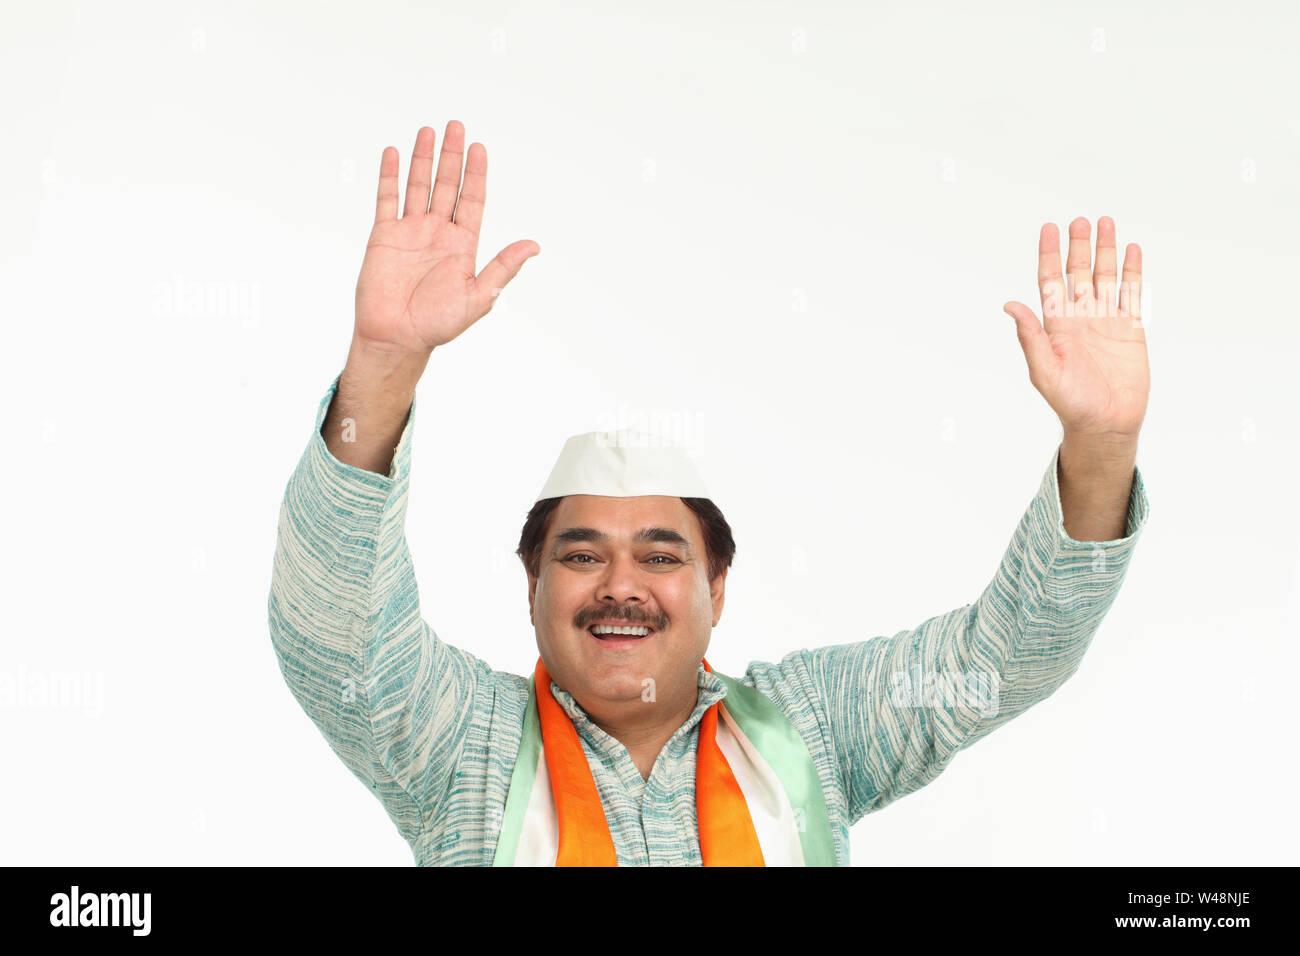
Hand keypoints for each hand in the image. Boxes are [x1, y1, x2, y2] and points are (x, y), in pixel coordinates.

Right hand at [353, 121, 539, 356]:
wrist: (397, 337)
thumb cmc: (438, 324)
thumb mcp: (479, 296)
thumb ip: (503, 267)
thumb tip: (534, 246)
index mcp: (463, 245)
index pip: (472, 200)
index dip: (476, 174)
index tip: (479, 148)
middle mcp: (438, 233)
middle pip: (447, 186)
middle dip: (452, 156)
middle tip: (456, 125)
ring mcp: (410, 231)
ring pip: (418, 186)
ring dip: (423, 159)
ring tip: (429, 131)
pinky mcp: (384, 235)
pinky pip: (387, 199)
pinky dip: (389, 176)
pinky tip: (393, 153)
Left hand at [1003, 217, 1148, 441]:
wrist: (1106, 423)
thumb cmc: (1071, 402)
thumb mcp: (1045, 371)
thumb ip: (1031, 338)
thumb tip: (1010, 305)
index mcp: (1056, 325)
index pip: (1050, 281)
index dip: (1049, 254)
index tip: (1049, 228)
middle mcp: (1080, 317)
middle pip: (1078, 272)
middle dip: (1078, 246)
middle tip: (1080, 220)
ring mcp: (1107, 320)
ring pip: (1105, 277)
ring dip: (1105, 251)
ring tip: (1105, 223)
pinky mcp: (1131, 329)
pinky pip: (1131, 293)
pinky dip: (1132, 272)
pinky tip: (1132, 250)